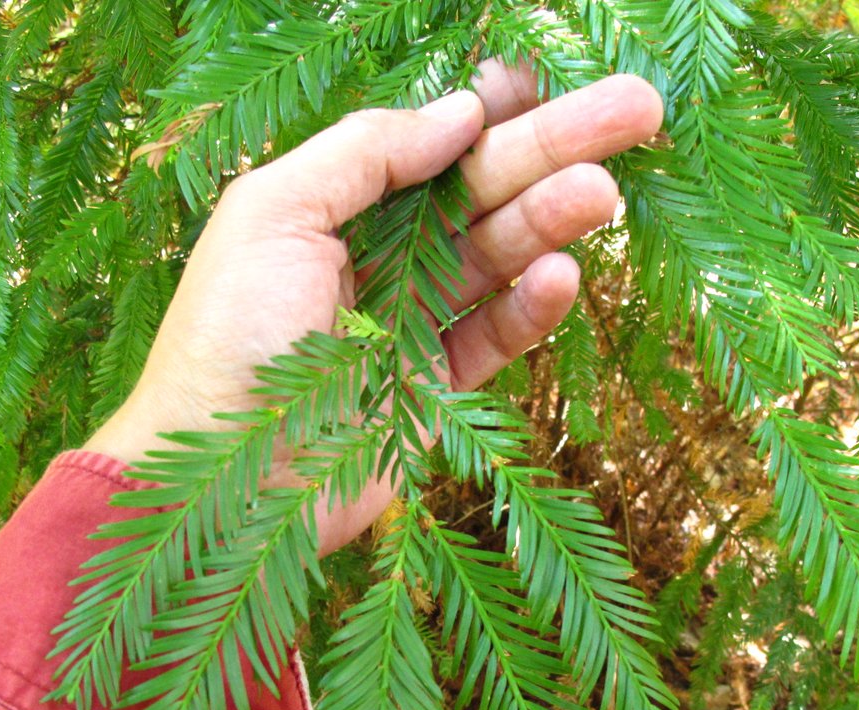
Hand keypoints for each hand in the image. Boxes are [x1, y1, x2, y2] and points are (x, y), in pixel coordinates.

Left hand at [84, 63, 662, 554]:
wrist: (219, 481)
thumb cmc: (227, 336)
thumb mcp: (273, 212)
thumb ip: (365, 151)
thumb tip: (460, 110)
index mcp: (330, 207)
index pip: (428, 145)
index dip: (490, 112)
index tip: (547, 80)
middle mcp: (375, 260)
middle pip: (479, 190)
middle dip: (555, 148)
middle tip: (639, 110)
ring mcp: (408, 326)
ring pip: (498, 257)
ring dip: (553, 219)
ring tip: (604, 193)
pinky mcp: (435, 392)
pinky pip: (497, 336)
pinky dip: (533, 305)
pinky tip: (565, 274)